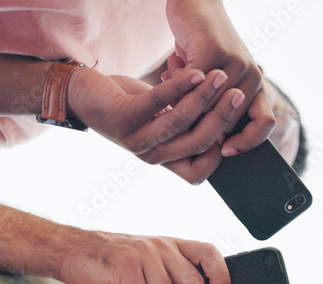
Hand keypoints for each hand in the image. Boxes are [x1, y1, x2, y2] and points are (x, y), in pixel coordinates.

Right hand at [55, 231, 230, 283]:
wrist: (72, 250)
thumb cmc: (114, 264)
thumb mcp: (148, 262)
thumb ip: (170, 275)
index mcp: (174, 245)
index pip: (209, 253)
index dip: (221, 275)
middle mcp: (162, 246)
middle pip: (192, 281)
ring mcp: (143, 253)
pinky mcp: (123, 264)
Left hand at [67, 66, 244, 183]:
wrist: (83, 95)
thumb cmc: (131, 106)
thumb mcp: (164, 121)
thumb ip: (191, 126)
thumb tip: (231, 115)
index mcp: (165, 160)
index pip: (201, 171)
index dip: (221, 149)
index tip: (234, 121)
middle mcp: (151, 155)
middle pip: (199, 143)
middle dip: (223, 117)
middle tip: (238, 94)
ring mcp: (136, 139)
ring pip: (182, 121)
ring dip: (205, 97)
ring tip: (221, 77)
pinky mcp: (123, 116)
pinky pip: (158, 100)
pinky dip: (180, 85)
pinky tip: (195, 73)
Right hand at [165, 0, 275, 155]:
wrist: (195, 3)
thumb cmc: (202, 45)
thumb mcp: (215, 78)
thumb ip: (216, 105)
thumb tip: (209, 143)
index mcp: (257, 86)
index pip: (264, 125)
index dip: (248, 143)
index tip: (225, 153)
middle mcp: (252, 77)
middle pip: (228, 121)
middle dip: (200, 124)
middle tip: (177, 118)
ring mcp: (235, 65)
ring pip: (208, 107)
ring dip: (183, 105)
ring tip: (170, 92)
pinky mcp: (213, 54)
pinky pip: (193, 88)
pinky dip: (177, 86)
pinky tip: (170, 72)